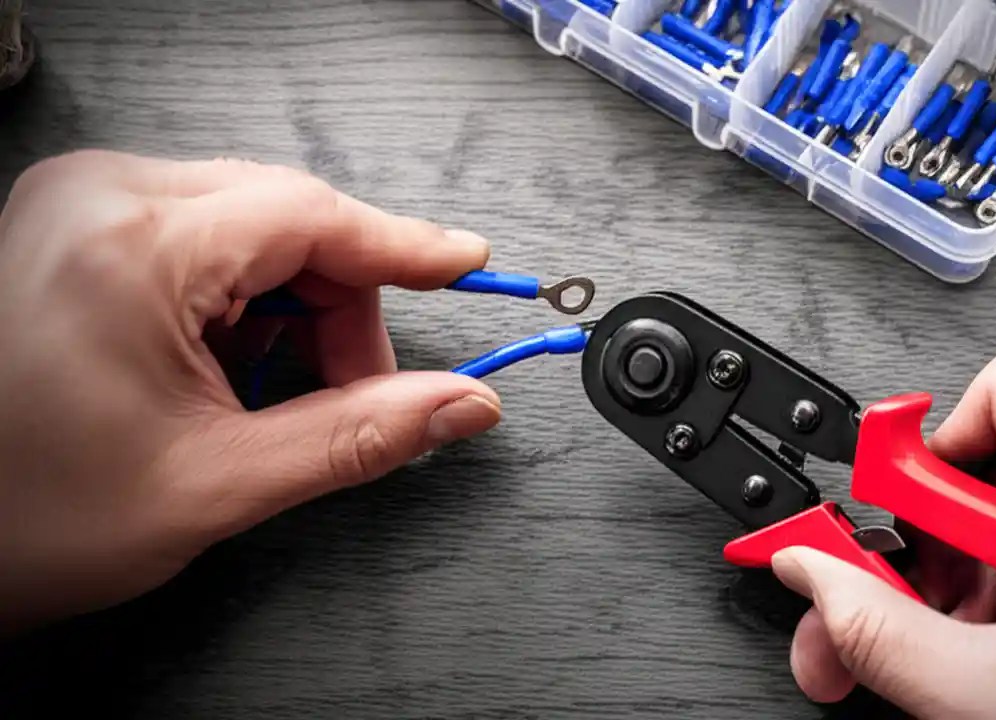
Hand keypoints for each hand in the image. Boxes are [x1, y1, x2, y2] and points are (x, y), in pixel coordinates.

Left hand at [0, 151, 501, 631]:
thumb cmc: (34, 516)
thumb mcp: (220, 482)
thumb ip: (360, 435)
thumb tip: (462, 405)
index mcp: (132, 248)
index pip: (313, 217)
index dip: (406, 246)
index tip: (469, 262)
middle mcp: (100, 198)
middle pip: (290, 219)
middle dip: (343, 307)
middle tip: (357, 391)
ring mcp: (81, 205)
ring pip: (253, 227)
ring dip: (294, 307)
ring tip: (266, 393)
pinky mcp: (77, 225)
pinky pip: (205, 237)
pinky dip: (244, 301)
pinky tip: (223, 366)